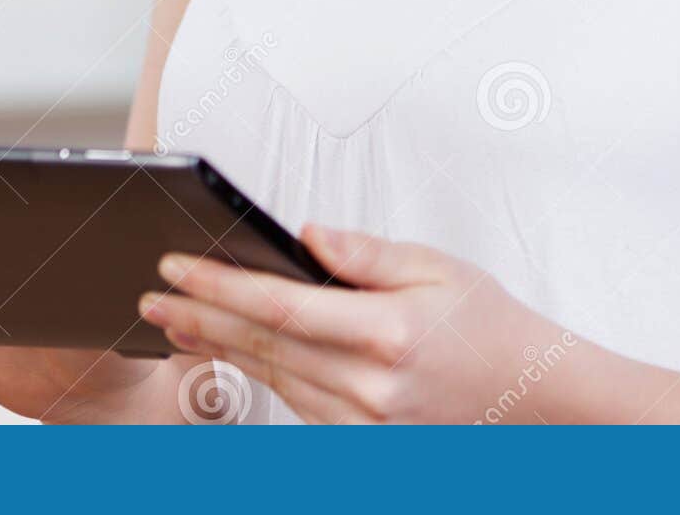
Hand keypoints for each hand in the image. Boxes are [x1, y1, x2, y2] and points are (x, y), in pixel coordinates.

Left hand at [136, 224, 580, 423]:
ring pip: (272, 379)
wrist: (528, 397)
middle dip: (198, 316)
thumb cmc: (483, 321)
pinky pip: (296, 403)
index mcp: (387, 333)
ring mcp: (364, 425)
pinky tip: (231, 351)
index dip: (219, 285)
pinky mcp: (362, 445)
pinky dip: (259, 374)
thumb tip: (307, 233)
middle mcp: (370, 388)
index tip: (175, 265)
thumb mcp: (437, 265)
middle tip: (151, 294)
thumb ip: (366, 252)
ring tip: (174, 319)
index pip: (279, 306)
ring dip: (218, 348)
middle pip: (263, 347)